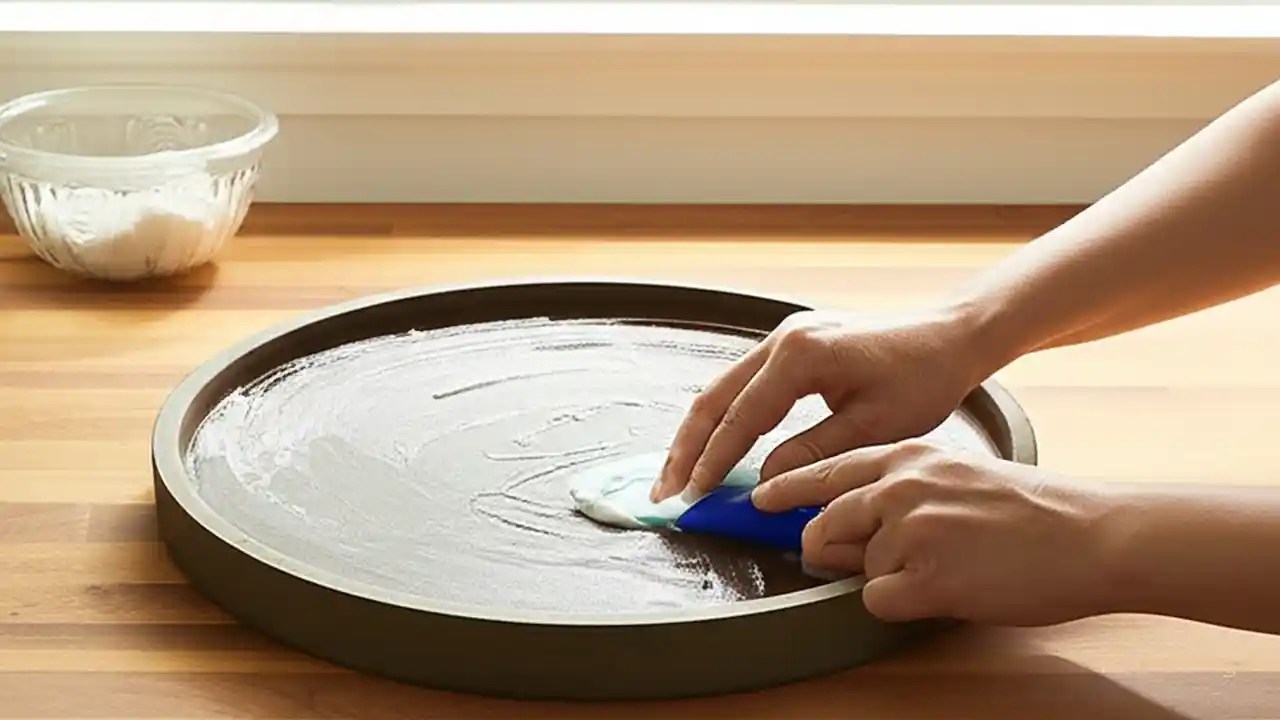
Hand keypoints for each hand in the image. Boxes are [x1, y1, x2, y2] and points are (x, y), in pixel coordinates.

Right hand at [651, 306, 995, 501]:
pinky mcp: (790, 345)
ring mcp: (783, 338)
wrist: (947, 336)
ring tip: (677, 476)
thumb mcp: (873, 427)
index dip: (713, 461)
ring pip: (721, 389)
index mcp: (801, 355)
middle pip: (714, 398)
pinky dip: (721, 418)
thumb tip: (763, 483)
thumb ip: (813, 453)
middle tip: (664, 493)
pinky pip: (741, 384)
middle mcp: (783, 340)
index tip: (692, 496)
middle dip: (686, 448)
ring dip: (697, 434)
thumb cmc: (922, 378)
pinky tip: (711, 448)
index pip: (741, 417)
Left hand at [752, 440, 1113, 625]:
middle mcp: (899, 486)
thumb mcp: (957, 474)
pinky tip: (947, 588)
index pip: (826, 471)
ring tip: (943, 565)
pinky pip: (878, 601)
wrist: (1090, 535)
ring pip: (855, 568)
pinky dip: (902, 605)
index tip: (759, 500)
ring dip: (886, 577)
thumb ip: (901, 488)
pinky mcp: (925, 576)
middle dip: (828, 551)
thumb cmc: (1032, 510)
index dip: (787, 488)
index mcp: (907, 455)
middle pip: (822, 526)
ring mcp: (910, 530)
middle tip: (853, 560)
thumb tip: (851, 520)